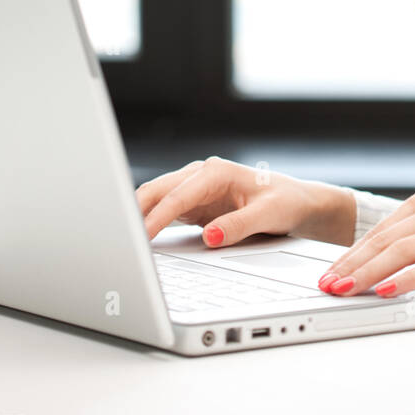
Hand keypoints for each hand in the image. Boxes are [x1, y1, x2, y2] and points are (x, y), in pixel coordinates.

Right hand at [136, 156, 340, 245]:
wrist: (297, 202)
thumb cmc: (286, 202)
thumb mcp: (270, 214)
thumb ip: (239, 225)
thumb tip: (209, 236)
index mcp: (216, 172)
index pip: (176, 195)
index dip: (156, 217)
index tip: (139, 238)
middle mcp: (201, 176)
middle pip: (156, 192)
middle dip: (134, 213)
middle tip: (118, 241)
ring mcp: (194, 189)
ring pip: (155, 200)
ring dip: (137, 217)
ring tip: (120, 243)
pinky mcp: (193, 204)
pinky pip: (163, 212)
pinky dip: (148, 224)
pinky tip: (137, 241)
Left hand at [317, 189, 414, 297]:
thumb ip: (407, 243)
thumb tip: (362, 268)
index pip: (378, 231)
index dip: (350, 254)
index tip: (330, 273)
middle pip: (384, 241)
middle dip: (352, 265)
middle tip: (330, 283)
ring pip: (400, 252)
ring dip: (369, 273)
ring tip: (349, 288)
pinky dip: (404, 280)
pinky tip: (386, 290)